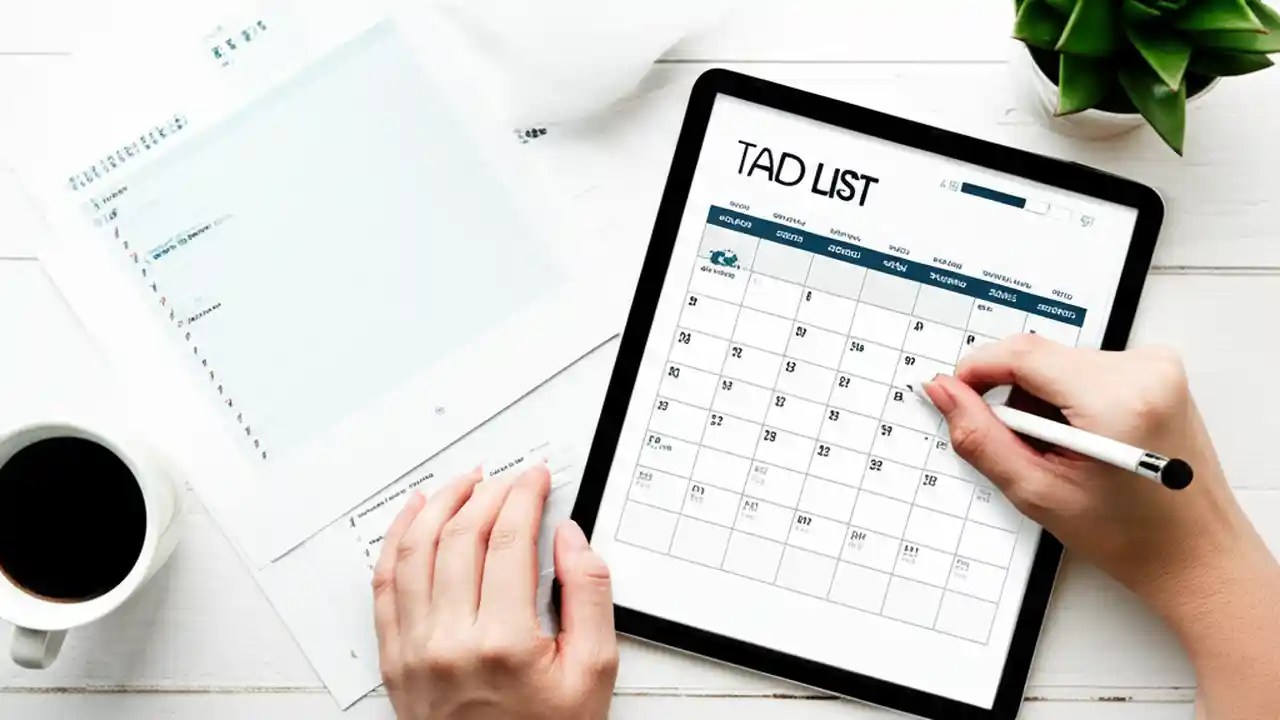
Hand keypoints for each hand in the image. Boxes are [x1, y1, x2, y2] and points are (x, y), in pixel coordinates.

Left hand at [373, 466, 618, 719]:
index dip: (524, 496)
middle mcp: (449, 641)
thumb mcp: (594, 672)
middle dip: (488, 493)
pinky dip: (397, 539)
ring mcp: (414, 649)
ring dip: (439, 504)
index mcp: (503, 642)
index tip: (536, 478)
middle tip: (510, 480)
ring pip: (415, 549)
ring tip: (464, 483)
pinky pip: (384, 583)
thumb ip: (589, 597)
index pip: (508, 539)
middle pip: (461, 535)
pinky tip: (414, 515)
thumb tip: (571, 538)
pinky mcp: (395, 658)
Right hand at [923, 335, 1269, 616]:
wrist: (1195, 554)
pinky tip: (1085, 442)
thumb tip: (946, 393)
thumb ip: (981, 437)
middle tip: (1027, 452)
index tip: (955, 393)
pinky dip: (1069, 401)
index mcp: (1119, 399)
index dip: (976, 371)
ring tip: (1063, 455)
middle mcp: (1144, 371)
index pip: (1022, 353)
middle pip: (1039, 358)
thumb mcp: (1039, 492)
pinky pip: (1085, 370)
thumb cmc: (1134, 536)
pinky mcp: (1157, 372)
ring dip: (1043, 403)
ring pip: (1058, 364)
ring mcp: (1156, 367)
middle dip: (1016, 400)